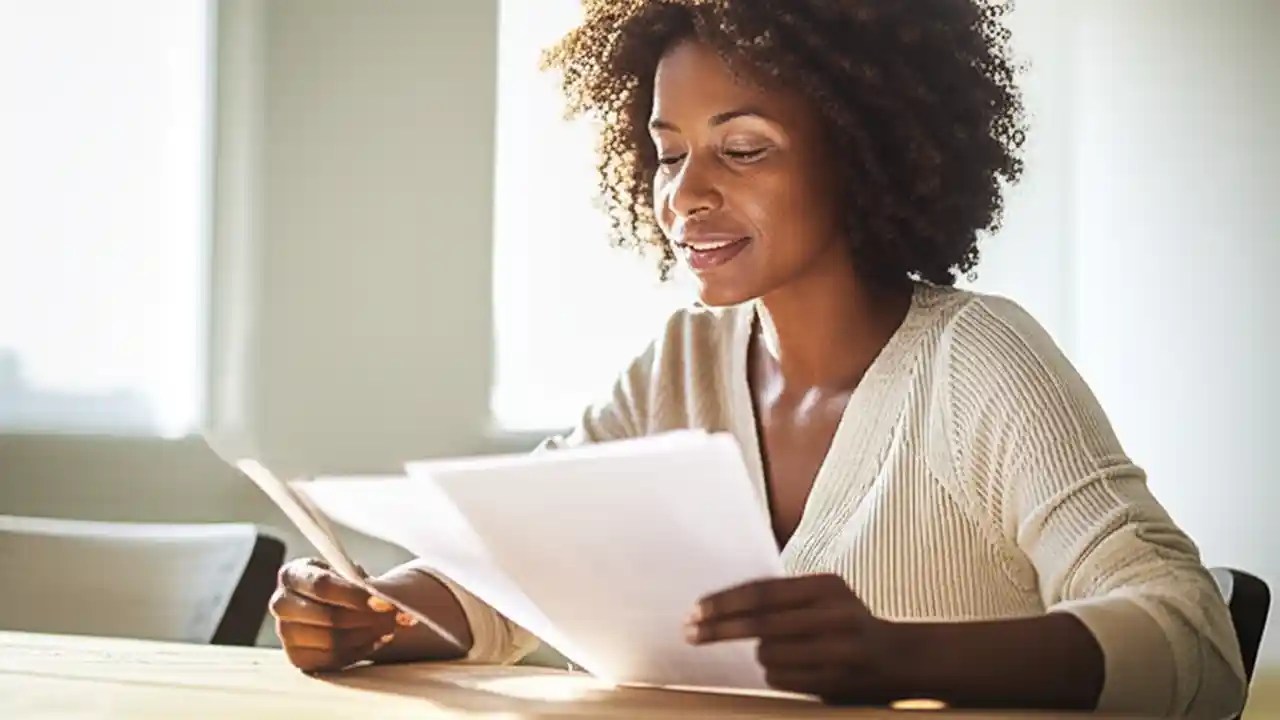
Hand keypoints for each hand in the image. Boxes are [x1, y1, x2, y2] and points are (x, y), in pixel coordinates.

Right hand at [270, 558, 418, 672]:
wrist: (334, 603)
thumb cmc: (342, 584)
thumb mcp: (350, 573)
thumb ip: (364, 582)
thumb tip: (388, 597)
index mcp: (292, 574)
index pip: (322, 585)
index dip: (356, 595)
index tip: (385, 602)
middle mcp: (281, 603)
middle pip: (328, 616)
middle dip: (368, 619)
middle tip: (396, 617)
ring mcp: (286, 633)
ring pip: (332, 641)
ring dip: (368, 635)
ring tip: (390, 627)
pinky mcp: (296, 656)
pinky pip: (332, 659)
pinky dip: (360, 650)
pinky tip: (377, 639)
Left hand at [685, 574, 914, 704]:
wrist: (902, 660)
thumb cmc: (848, 624)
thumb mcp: (824, 598)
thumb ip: (784, 597)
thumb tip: (719, 603)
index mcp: (827, 586)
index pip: (762, 591)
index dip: (724, 601)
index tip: (695, 610)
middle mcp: (835, 614)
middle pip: (759, 622)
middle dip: (718, 628)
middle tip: (690, 633)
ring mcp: (838, 650)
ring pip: (767, 653)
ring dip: (760, 655)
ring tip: (777, 652)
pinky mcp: (836, 681)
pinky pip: (781, 679)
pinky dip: (775, 675)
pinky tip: (792, 670)